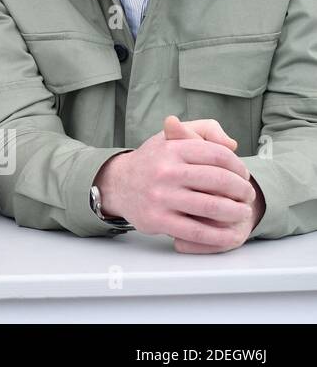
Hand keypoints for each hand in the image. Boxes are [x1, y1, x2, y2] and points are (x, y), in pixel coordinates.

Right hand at [163, 116, 264, 251]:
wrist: (118, 184)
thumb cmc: (154, 161)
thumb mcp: (173, 136)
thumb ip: (205, 130)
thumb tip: (232, 145)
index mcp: (172, 148)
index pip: (218, 155)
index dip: (239, 166)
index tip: (244, 175)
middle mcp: (165, 171)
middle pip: (220, 181)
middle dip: (242, 190)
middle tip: (248, 196)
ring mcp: (160, 196)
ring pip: (213, 207)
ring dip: (236, 212)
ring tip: (242, 212)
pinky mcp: (157, 220)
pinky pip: (198, 231)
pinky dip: (220, 235)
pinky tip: (230, 233)